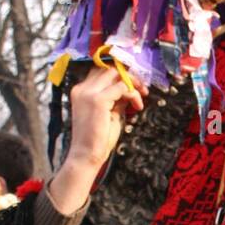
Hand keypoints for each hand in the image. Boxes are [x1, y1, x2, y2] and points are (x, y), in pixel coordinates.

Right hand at [47, 65, 145, 215]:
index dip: (121, 75)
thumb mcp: (109, 113)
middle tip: (142, 90)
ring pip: (117, 74)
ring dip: (133, 83)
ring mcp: (88, 93)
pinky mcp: (97, 100)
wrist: (86, 155)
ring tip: (141, 98)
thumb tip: (130, 89)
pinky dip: (133, 94)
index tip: (134, 85)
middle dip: (130, 77)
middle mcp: (82, 88)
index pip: (102, 71)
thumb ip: (116, 99)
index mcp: (81, 91)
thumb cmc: (98, 138)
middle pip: (110, 69)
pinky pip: (122, 87)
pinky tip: (137, 106)